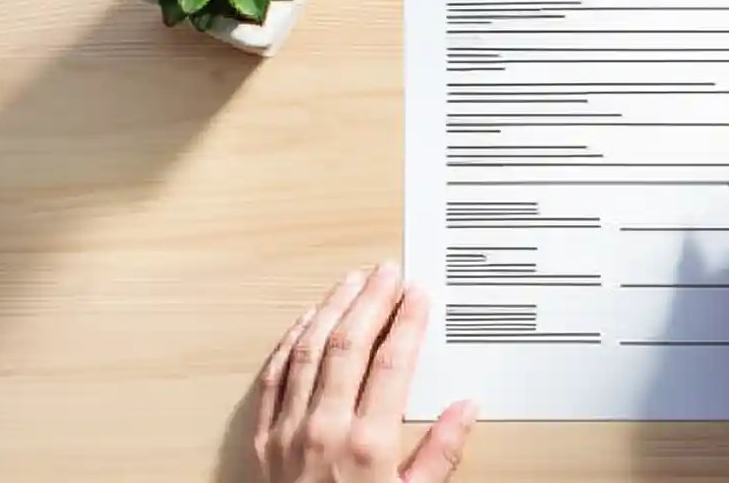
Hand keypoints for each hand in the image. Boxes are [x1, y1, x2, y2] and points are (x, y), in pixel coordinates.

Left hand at [254, 263, 477, 482]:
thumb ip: (440, 455)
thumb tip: (465, 409)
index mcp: (367, 446)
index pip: (392, 364)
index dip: (408, 322)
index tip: (419, 295)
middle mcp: (323, 431)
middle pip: (348, 345)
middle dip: (370, 301)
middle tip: (387, 273)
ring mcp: (287, 432)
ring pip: (307, 351)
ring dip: (330, 310)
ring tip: (350, 282)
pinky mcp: (263, 441)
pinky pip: (274, 377)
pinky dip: (290, 342)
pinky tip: (306, 321)